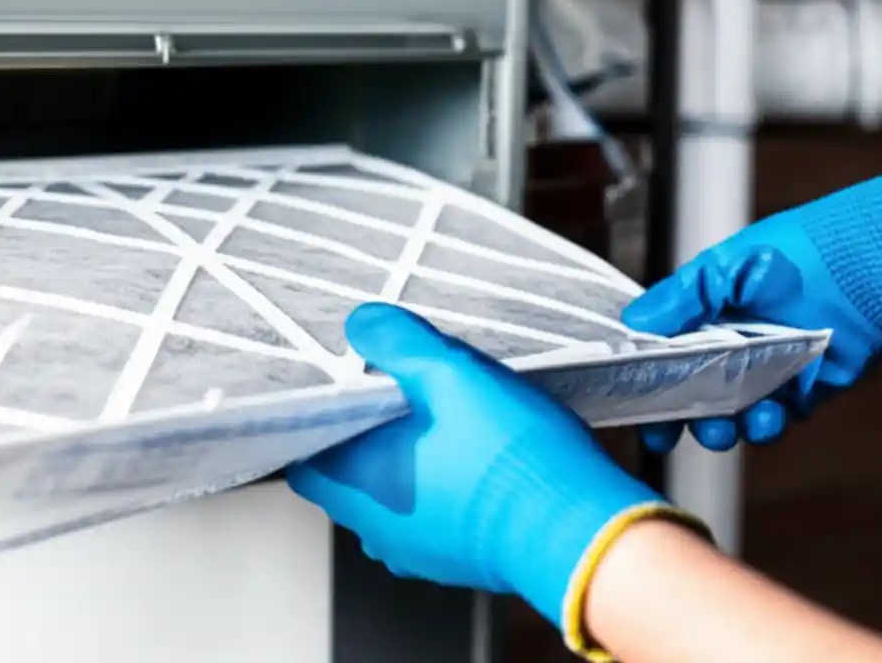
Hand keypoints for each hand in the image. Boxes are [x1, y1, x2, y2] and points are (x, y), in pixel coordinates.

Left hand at [287, 303, 690, 645]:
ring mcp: (417, 550)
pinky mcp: (457, 559)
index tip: (336, 392)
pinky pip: (432, 516)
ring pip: (390, 497)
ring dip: (406, 462)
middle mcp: (377, 527)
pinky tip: (475, 458)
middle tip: (398, 396)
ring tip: (443, 422)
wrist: (579, 531)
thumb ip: (398, 342)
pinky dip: (440, 488)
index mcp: (357, 485)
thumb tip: (362, 324)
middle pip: (345, 474)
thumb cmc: (514, 462)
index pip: (302, 456)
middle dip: (365, 435)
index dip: (315, 420)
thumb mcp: (451, 374)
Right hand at [622, 153, 881, 451]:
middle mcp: (726, 351)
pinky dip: (764, 426)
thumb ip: (679, 299)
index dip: (642, 388)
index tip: (632, 409)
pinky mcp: (798, 393)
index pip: (658, 360)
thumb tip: (632, 324)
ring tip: (722, 426)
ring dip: (717, 429)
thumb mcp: (723, 267)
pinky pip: (771, 423)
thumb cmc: (793, 254)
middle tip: (669, 431)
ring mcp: (761, 375)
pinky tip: (769, 413)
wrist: (865, 266)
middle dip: (675, 420)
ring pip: (726, 419)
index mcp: (699, 320)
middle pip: (685, 399)